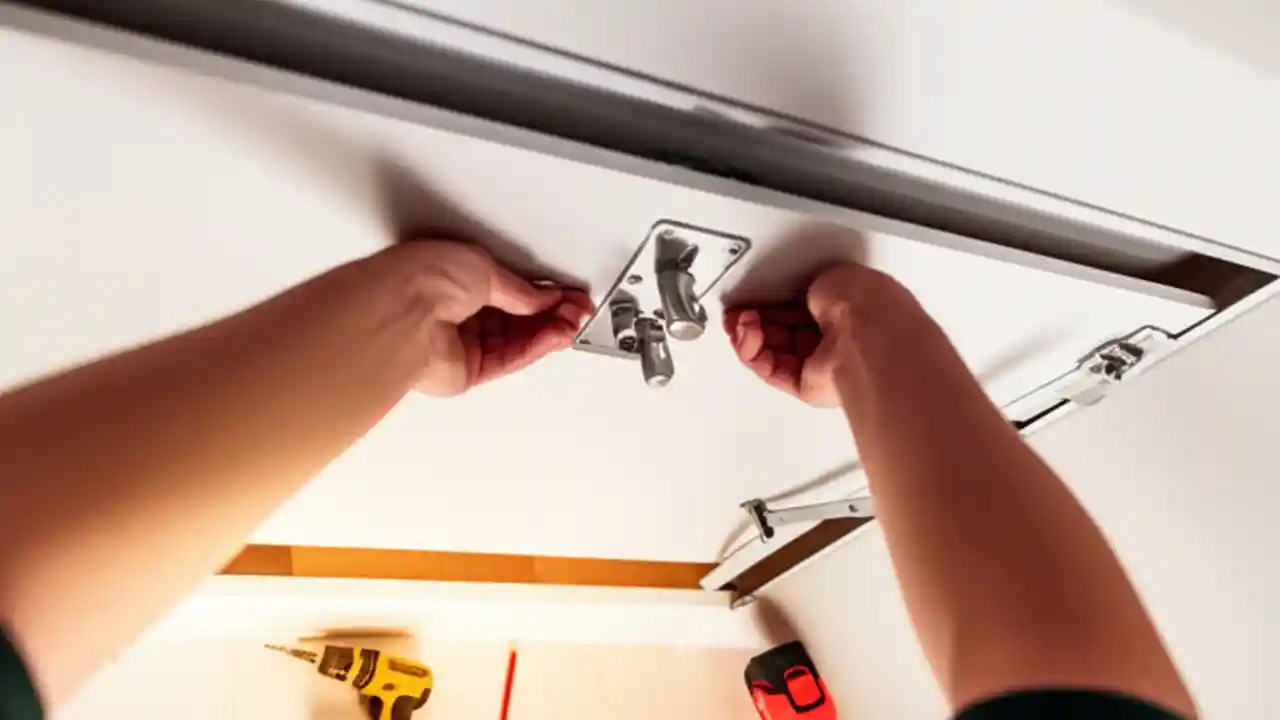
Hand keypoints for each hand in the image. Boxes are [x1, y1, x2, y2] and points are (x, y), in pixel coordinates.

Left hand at [407, 241, 593, 396]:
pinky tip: (555, 336)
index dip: (542, 291)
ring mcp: (462, 343)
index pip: (510, 288)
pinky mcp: (466, 371)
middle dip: (551, 312)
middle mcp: (458, 311)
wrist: (403, 312)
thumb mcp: (484, 267)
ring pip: (516, 340)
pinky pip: (509, 360)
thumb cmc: (423, 277)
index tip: (568, 291)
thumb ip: (519, 288)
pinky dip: (536, 348)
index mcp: (457, 277)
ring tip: (573, 321)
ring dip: (549, 330)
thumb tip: (542, 296)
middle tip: (578, 308)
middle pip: (516, 316)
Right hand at [724, 262, 913, 406]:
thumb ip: (806, 284)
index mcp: (847, 308)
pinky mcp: (809, 386)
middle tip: (737, 312)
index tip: (750, 297)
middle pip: (783, 331)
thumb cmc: (865, 302)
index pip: (801, 306)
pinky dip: (754, 354)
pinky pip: (772, 371)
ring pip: (774, 353)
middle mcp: (836, 339)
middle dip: (755, 320)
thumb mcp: (831, 274)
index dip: (773, 301)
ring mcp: (823, 363)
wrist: (870, 333)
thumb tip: (795, 289)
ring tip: (742, 322)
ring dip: (751, 336)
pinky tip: (748, 337)